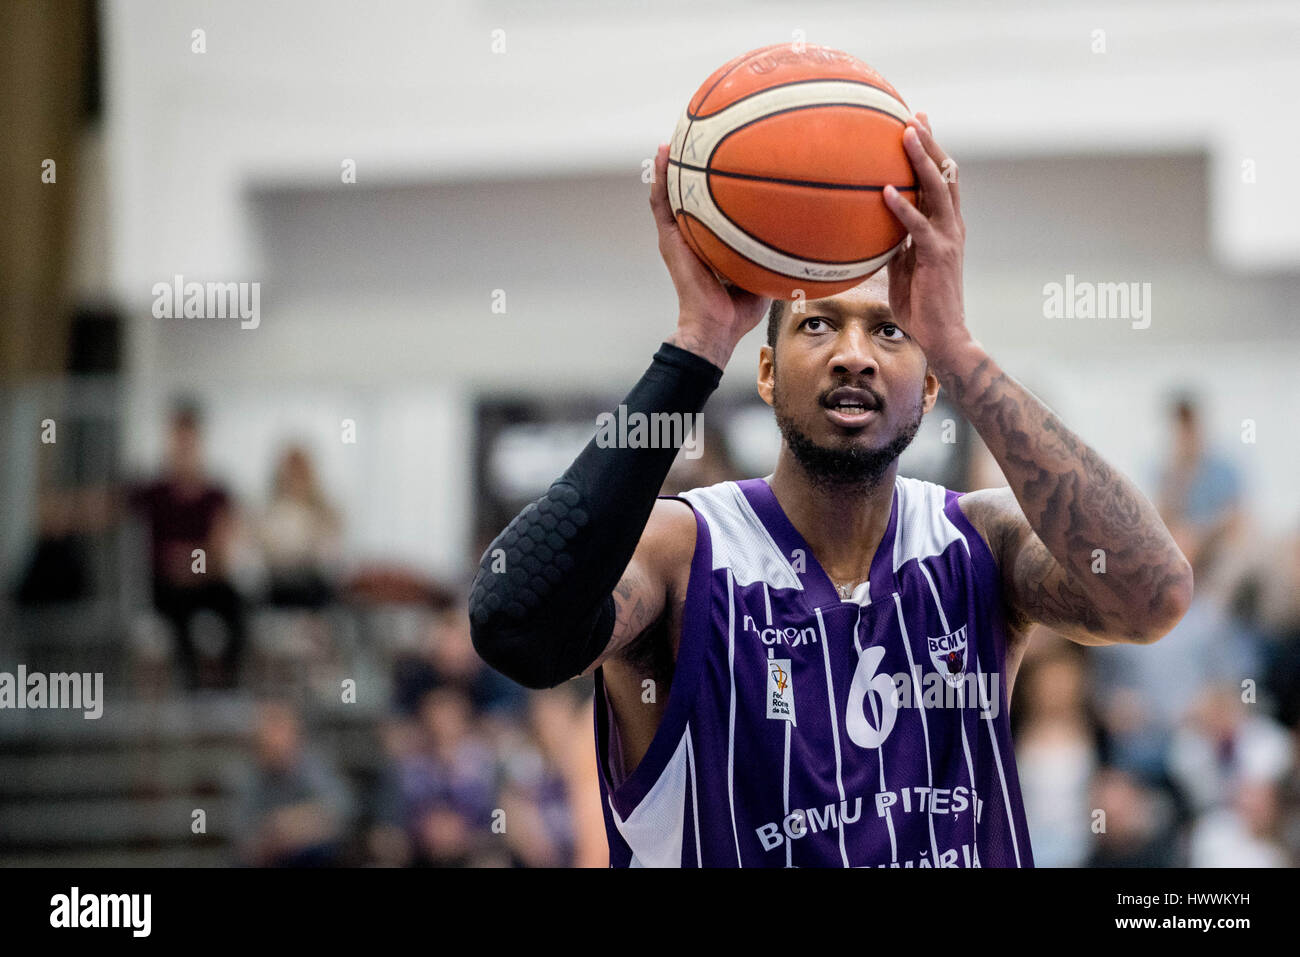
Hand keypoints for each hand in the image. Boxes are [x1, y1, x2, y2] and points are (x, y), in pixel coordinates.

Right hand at [650, 143, 770, 366]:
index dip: (716, 188)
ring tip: (677, 137)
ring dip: (671, 166)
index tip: (728, 162)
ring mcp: (677, 237)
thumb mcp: (763, 273)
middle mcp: (691, 236)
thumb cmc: (739, 311)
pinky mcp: (669, 240)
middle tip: (702, 141)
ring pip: (670, 194)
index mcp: (710, 244)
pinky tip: (664, 154)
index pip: (711, 210)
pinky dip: (660, 178)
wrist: (714, 327)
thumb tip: (803, 233)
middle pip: (689, 197)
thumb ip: (775, 251)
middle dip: (694, 171)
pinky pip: (661, 204)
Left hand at [881, 113, 974, 370]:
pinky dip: (902, 207)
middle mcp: (951, 227)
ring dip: (921, 160)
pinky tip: (884, 191)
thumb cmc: (920, 307)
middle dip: (930, 143)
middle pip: (944, 175)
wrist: (942, 336)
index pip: (940, 181)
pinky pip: (917, 227)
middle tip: (914, 115)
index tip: (917, 124)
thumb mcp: (904, 269)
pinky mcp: (937, 257)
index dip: (931, 153)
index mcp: (945, 228)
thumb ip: (896, 245)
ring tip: (907, 134)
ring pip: (937, 190)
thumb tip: (874, 230)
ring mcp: (947, 240)